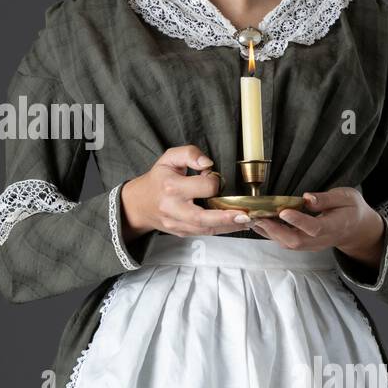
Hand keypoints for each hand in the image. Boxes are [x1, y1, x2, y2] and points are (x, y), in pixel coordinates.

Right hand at [120, 145, 254, 238]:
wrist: (139, 204)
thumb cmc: (157, 179)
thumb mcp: (168, 158)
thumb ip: (189, 154)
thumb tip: (208, 164)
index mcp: (171, 187)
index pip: (202, 187)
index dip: (213, 180)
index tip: (213, 177)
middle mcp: (173, 208)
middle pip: (202, 217)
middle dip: (226, 217)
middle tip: (246, 215)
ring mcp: (176, 224)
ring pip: (206, 229)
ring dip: (229, 226)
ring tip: (248, 220)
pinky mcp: (180, 233)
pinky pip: (204, 233)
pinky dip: (222, 229)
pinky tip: (235, 224)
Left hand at [250, 186, 385, 265]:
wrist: (358, 230)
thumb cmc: (352, 210)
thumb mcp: (346, 197)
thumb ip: (327, 199)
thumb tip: (307, 198)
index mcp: (334, 226)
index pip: (314, 227)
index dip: (298, 221)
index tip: (283, 211)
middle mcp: (321, 239)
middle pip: (296, 241)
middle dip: (274, 230)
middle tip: (258, 216)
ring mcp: (312, 245)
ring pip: (288, 244)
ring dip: (269, 233)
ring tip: (253, 219)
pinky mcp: (305, 244)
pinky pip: (286, 243)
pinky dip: (271, 234)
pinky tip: (260, 223)